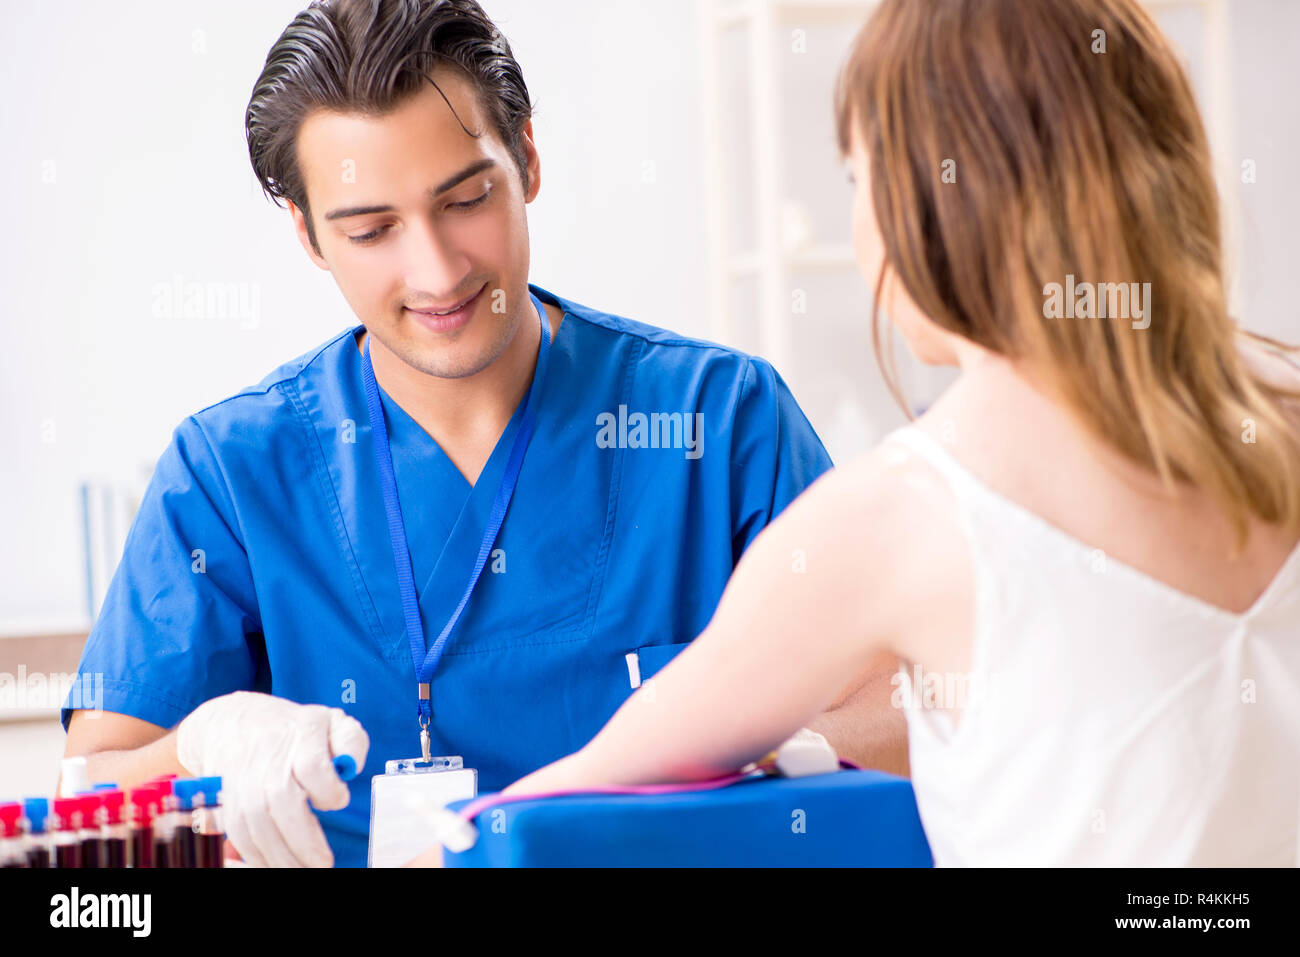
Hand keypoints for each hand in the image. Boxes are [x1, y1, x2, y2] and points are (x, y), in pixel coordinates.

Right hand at [176, 691, 367, 866]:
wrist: (233, 723)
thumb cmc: (293, 729)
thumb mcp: (330, 721)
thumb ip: (350, 741)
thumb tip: (350, 768)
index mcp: (299, 736)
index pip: (312, 767)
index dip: (327, 790)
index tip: (337, 800)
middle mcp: (267, 760)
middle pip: (282, 802)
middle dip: (304, 840)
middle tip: (323, 864)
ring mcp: (243, 782)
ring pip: (257, 824)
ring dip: (281, 856)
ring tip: (304, 870)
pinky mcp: (227, 802)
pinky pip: (239, 835)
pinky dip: (257, 856)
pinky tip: (277, 866)